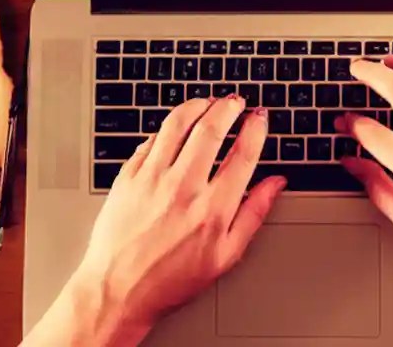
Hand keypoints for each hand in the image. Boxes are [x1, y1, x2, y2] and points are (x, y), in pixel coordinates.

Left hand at [24, 96, 285, 346]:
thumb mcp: (225, 256)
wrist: (117, 290)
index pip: (243, 154)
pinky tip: (176, 128)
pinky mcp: (128, 176)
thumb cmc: (170, 280)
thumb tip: (274, 184)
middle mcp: (184, 188)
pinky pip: (151, 139)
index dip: (256, 128)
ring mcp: (152, 179)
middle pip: (212, 129)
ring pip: (178, 124)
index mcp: (213, 209)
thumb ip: (253, 214)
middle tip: (236, 102)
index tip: (259, 118)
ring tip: (207, 103)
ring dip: (197, 106)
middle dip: (229, 108)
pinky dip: (168, 127)